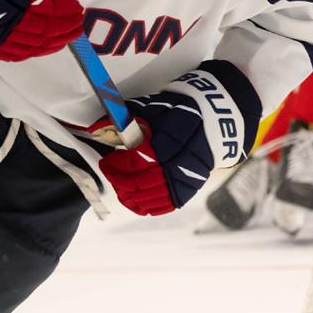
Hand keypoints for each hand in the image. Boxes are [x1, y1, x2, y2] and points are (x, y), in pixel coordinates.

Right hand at [0, 0, 83, 60]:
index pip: (45, 5)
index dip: (64, 9)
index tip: (75, 6)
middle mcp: (0, 9)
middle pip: (41, 27)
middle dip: (63, 27)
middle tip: (76, 22)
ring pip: (28, 44)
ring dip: (51, 42)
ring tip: (64, 35)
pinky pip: (8, 52)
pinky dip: (28, 51)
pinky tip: (40, 46)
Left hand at [92, 66, 253, 215]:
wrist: (219, 118)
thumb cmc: (181, 109)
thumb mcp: (153, 106)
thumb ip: (124, 118)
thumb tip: (94, 127)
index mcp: (169, 140)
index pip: (136, 161)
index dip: (117, 164)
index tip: (107, 159)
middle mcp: (179, 163)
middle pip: (140, 183)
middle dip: (118, 180)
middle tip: (109, 171)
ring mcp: (187, 178)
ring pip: (150, 198)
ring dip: (128, 195)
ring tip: (118, 185)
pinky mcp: (191, 188)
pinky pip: (165, 205)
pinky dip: (146, 206)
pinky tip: (134, 200)